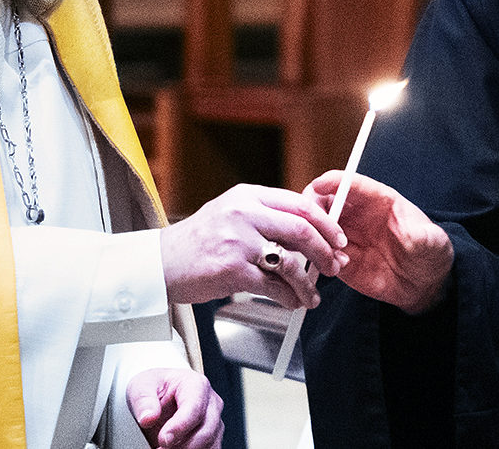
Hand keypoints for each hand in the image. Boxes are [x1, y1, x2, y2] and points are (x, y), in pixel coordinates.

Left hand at [126, 367, 222, 448]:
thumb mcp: (142, 386)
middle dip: (182, 446)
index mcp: (196, 385)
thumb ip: (144, 400)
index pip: (194, 408)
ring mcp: (214, 422)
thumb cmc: (155, 386)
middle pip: (206, 431)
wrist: (159, 393)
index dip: (179, 426)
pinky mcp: (212, 438)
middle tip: (159, 448)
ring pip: (209, 445)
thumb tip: (148, 417)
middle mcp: (210, 403)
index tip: (163, 439)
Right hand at [162, 183, 347, 308]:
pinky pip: (273, 286)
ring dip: (307, 283)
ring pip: (290, 261)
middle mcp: (244, 213)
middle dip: (325, 251)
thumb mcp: (230, 214)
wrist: (160, 263)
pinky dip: (289, 298)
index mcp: (247, 196)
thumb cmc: (197, 242)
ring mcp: (238, 241)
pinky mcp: (232, 270)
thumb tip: (307, 231)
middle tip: (334, 266)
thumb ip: (264, 217)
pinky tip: (292, 302)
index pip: (299, 203)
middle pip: (301, 228)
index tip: (337, 238)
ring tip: (312, 295)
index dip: (325, 223)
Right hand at [306, 171, 453, 314]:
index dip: (333, 182)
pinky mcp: (339, 258)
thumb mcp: (433, 242)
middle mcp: (357, 214)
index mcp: (379, 200)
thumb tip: (411, 232)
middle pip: (325, 199)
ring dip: (313, 233)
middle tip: (311, 221)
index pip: (352, 184)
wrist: (424, 284)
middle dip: (313, 206)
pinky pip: (319, 252)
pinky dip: (318, 256)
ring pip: (316, 225)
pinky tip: (332, 266)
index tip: (319, 185)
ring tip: (326, 249)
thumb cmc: (429, 254)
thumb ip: (421, 236)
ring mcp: (346, 235)